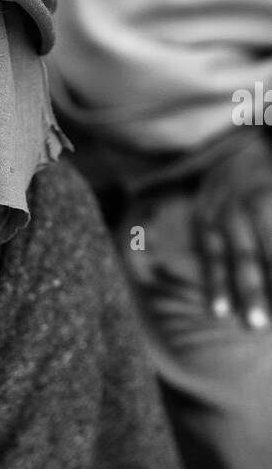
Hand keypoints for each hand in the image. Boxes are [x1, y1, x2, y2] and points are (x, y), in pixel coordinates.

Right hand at [193, 133, 271, 328]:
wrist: (228, 145)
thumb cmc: (267, 173)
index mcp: (271, 200)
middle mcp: (250, 209)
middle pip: (266, 255)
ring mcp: (225, 217)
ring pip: (239, 260)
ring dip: (248, 293)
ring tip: (256, 323)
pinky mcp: (205, 224)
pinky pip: (211, 258)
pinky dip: (216, 284)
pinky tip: (220, 310)